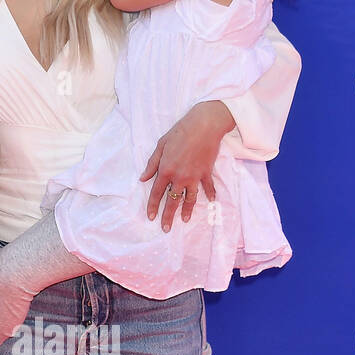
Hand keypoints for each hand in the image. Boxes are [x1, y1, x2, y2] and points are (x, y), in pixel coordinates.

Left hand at [139, 100, 235, 230]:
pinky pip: (208, 187)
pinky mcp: (206, 173)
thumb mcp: (160, 145)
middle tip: (166, 229)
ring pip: (190, 199)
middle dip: (168, 216)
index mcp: (165, 170)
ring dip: (187, 210)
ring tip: (185, 220)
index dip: (153, 206)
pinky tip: (210, 201)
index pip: (156, 193)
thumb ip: (152, 164)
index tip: (151, 218)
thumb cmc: (180, 132)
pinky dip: (210, 194)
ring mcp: (194, 177)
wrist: (204, 125)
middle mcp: (179, 177)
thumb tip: (143, 179)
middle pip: (172, 201)